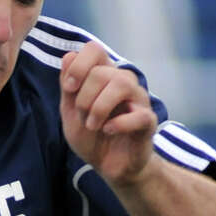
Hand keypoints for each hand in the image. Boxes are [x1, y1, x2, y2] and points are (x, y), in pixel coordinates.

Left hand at [59, 44, 157, 186]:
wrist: (109, 166)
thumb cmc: (92, 137)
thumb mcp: (71, 112)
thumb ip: (68, 86)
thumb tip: (68, 56)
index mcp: (104, 75)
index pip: (94, 49)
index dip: (78, 65)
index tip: (69, 88)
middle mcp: (123, 82)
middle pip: (103, 71)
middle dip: (84, 97)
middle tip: (84, 118)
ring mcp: (138, 100)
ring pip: (123, 84)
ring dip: (100, 107)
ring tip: (93, 126)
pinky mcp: (148, 122)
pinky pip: (140, 114)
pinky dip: (120, 123)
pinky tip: (108, 130)